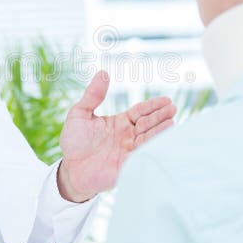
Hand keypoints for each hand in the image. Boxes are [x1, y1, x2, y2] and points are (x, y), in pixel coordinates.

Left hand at [57, 71, 175, 201]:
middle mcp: (128, 136)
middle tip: (172, 108)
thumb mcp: (80, 113)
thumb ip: (92, 95)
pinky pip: (143, 156)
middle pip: (148, 123)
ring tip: (172, 121)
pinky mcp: (128, 166)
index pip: (140, 111)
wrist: (70, 169)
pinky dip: (153, 149)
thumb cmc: (74, 142)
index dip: (153, 105)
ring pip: (148, 138)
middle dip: (161, 116)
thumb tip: (102, 72)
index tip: (166, 100)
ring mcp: (129, 151)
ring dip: (160, 131)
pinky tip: (163, 142)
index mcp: (120, 123)